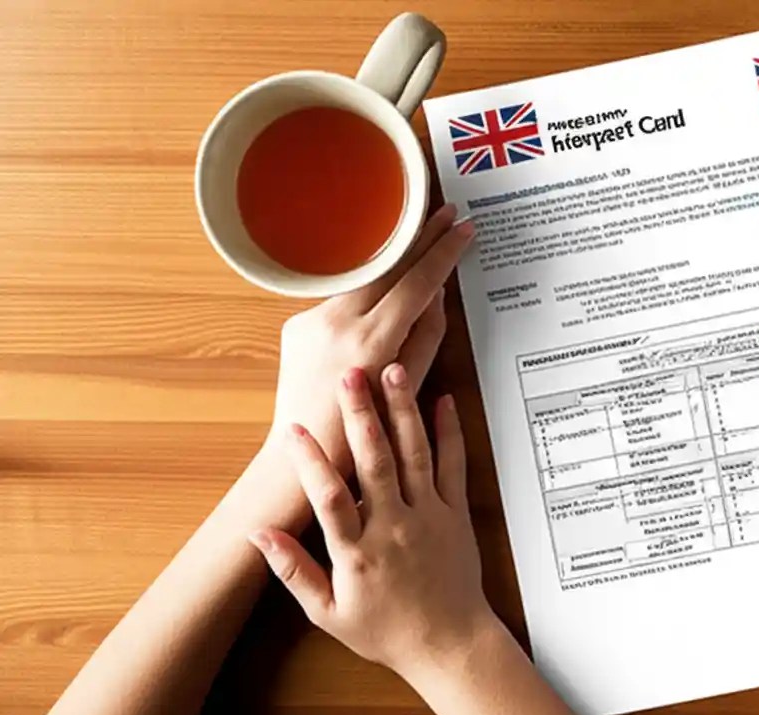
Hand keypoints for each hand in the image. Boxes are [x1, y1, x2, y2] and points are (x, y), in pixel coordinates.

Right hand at [248, 363, 493, 675]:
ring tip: (392, 371)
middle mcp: (395, 526)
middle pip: (376, 461)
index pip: (329, 498)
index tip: (293, 430)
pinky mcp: (456, 514)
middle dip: (360, 414)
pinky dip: (450, 432)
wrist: (449, 643)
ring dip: (402, 409)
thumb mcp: (328, 612)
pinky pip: (454, 466)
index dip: (310, 461)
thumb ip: (294, 571)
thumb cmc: (388, 631)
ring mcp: (429, 516)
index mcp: (358, 552)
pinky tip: (442, 401)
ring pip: (415, 454)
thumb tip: (258, 536)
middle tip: (349, 375)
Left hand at [270, 203, 472, 474]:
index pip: (416, 283)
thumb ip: (426, 335)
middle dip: (418, 238)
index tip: (462, 229)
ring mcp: (311, 321)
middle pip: (386, 266)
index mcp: (370, 342)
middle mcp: (337, 323)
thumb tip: (438, 292)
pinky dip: (363, 296)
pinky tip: (377, 301)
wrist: (299, 457)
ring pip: (361, 280)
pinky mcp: (296, 324)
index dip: (443, 253)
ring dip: (391, 262)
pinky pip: (340, 300)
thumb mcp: (408, 386)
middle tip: (444, 213)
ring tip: (419, 240)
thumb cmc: (360, 436)